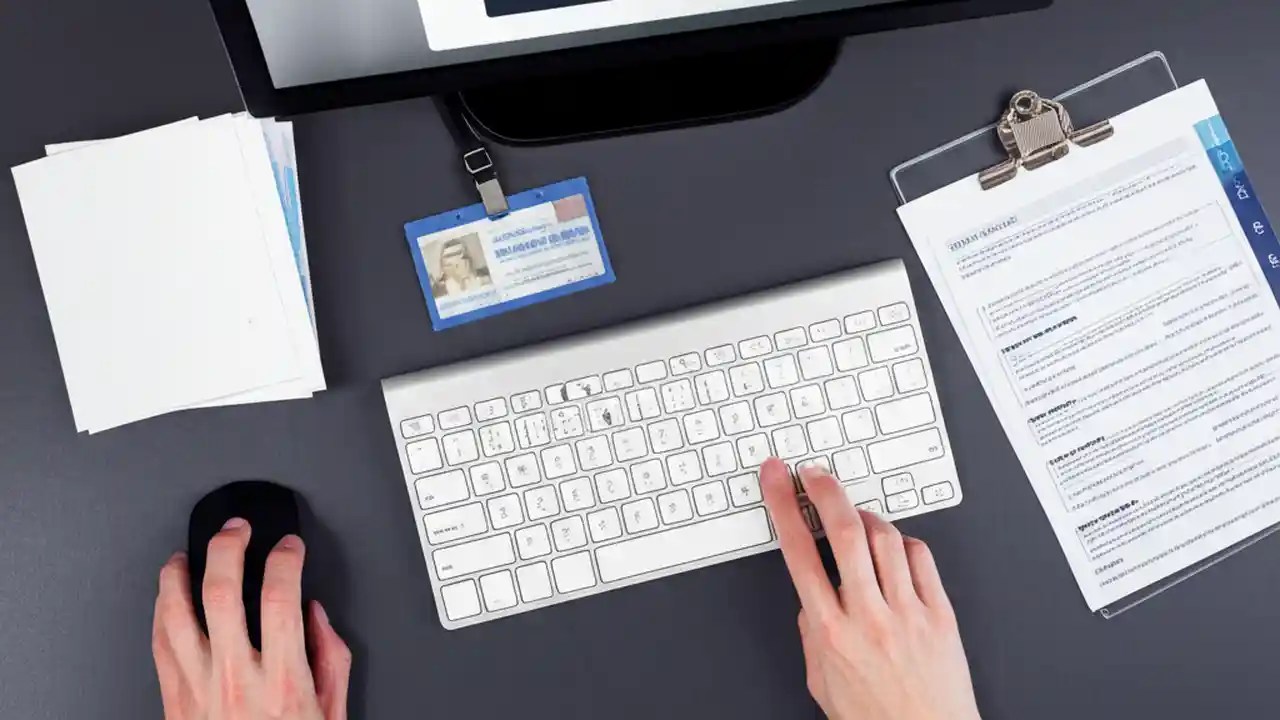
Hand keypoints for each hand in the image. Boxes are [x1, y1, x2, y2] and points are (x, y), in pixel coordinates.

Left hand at [152, 519, 352, 718]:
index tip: (289, 546)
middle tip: (237, 530)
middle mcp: (235, 681)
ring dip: (179, 576)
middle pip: (221, 593)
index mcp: (283, 681)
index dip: (285, 558)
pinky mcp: (174, 702)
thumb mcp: (333, 713)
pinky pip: (158, 646)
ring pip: (176, 615)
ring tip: (186, 556)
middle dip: (229, 547)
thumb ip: (330, 658)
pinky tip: (167, 600)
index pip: (280, 597)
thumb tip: (316, 615)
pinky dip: (161, 614)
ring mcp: (198, 691)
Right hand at [759, 459, 979, 719]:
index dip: (784, 506)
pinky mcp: (940, 615)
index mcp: (830, 632)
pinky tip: (896, 548)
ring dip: (866, 517)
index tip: (777, 480)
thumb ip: (812, 633)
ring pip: (886, 539)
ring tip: (856, 517)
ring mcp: (907, 613)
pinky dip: (904, 543)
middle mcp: (868, 617)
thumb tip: (811, 596)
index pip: (799, 553)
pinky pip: (922, 559)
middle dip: (826, 490)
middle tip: (815, 474)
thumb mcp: (822, 680)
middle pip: (845, 532)